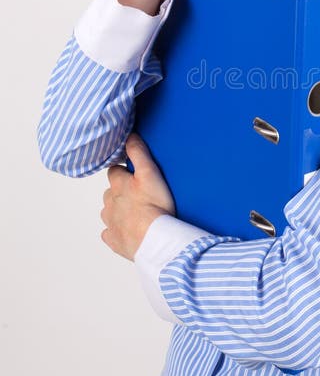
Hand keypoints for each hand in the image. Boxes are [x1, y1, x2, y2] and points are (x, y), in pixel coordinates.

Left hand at [100, 133, 174, 260]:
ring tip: (136, 213)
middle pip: (110, 192)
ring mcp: (110, 223)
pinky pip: (111, 234)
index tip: (133, 174)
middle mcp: (109, 203)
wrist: (153, 239)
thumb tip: (129, 135)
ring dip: (118, 211)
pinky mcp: (114, 240)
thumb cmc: (154, 206)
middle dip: (120, 192)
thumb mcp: (149, 172)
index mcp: (117, 185)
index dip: (123, 172)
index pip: (114, 172)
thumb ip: (139, 153)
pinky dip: (117, 231)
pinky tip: (129, 231)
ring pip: (109, 212)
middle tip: (138, 195)